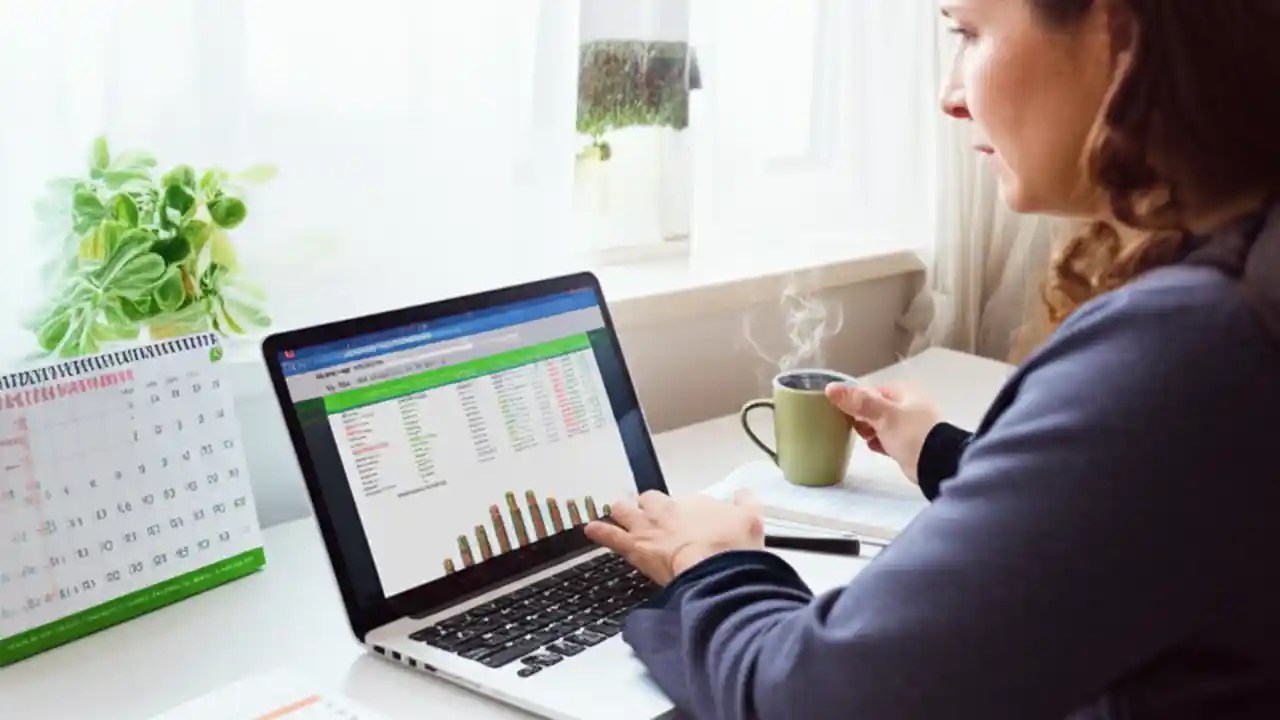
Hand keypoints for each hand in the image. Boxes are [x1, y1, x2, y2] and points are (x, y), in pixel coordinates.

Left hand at [583, 490, 764, 585]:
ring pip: (626, 510)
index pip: (683, 501)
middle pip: (649, 499)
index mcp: (693, 503)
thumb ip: (746, 504)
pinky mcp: (636, 548)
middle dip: (648, 505)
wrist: (714, 571)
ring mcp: (649, 528)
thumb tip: (744, 494)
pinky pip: (611, 536)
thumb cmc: (731, 548)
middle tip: (651, 513)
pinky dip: (600, 532)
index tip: (687, 520)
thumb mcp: (751, 520)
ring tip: (618, 512)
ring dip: (622, 511)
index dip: (683, 511)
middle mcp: (667, 511)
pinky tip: (591, 529)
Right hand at [825, 381, 941, 483]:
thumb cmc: (911, 433)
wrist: (937, 464)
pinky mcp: (909, 444)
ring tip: (865, 438)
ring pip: (880, 424)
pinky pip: (887, 439)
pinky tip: (873, 447)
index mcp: (904, 392)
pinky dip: (879, 442)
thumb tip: (830, 388)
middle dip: (862, 418)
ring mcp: (909, 425)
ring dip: (870, 431)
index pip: (872, 391)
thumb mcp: (883, 415)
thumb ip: (857, 402)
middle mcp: (907, 406)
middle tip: (856, 427)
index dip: (857, 400)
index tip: (846, 412)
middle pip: (875, 408)